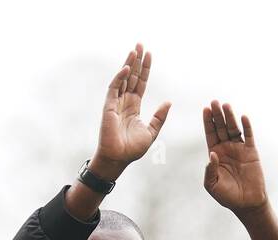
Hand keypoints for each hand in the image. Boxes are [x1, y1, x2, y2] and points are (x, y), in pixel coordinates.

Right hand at [93, 43, 169, 175]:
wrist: (119, 159)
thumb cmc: (132, 149)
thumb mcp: (151, 132)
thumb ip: (159, 117)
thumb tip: (168, 102)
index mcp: (134, 107)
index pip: (140, 83)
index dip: (144, 69)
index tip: (149, 54)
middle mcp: (124, 102)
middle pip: (131, 76)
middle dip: (136, 60)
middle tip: (141, 44)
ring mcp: (116, 103)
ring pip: (122, 78)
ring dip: (128, 63)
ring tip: (134, 49)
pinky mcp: (108, 107)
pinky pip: (114, 88)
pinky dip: (119, 77)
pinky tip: (126, 67)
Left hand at [203, 100, 266, 215]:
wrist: (246, 203)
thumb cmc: (227, 196)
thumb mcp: (212, 185)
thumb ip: (210, 170)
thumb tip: (212, 154)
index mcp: (215, 154)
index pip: (210, 134)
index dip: (208, 122)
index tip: (205, 109)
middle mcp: (226, 149)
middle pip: (221, 127)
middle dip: (217, 115)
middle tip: (214, 101)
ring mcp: (239, 149)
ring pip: (234, 129)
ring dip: (230, 117)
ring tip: (226, 105)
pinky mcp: (252, 152)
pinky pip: (249, 136)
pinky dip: (247, 126)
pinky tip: (243, 117)